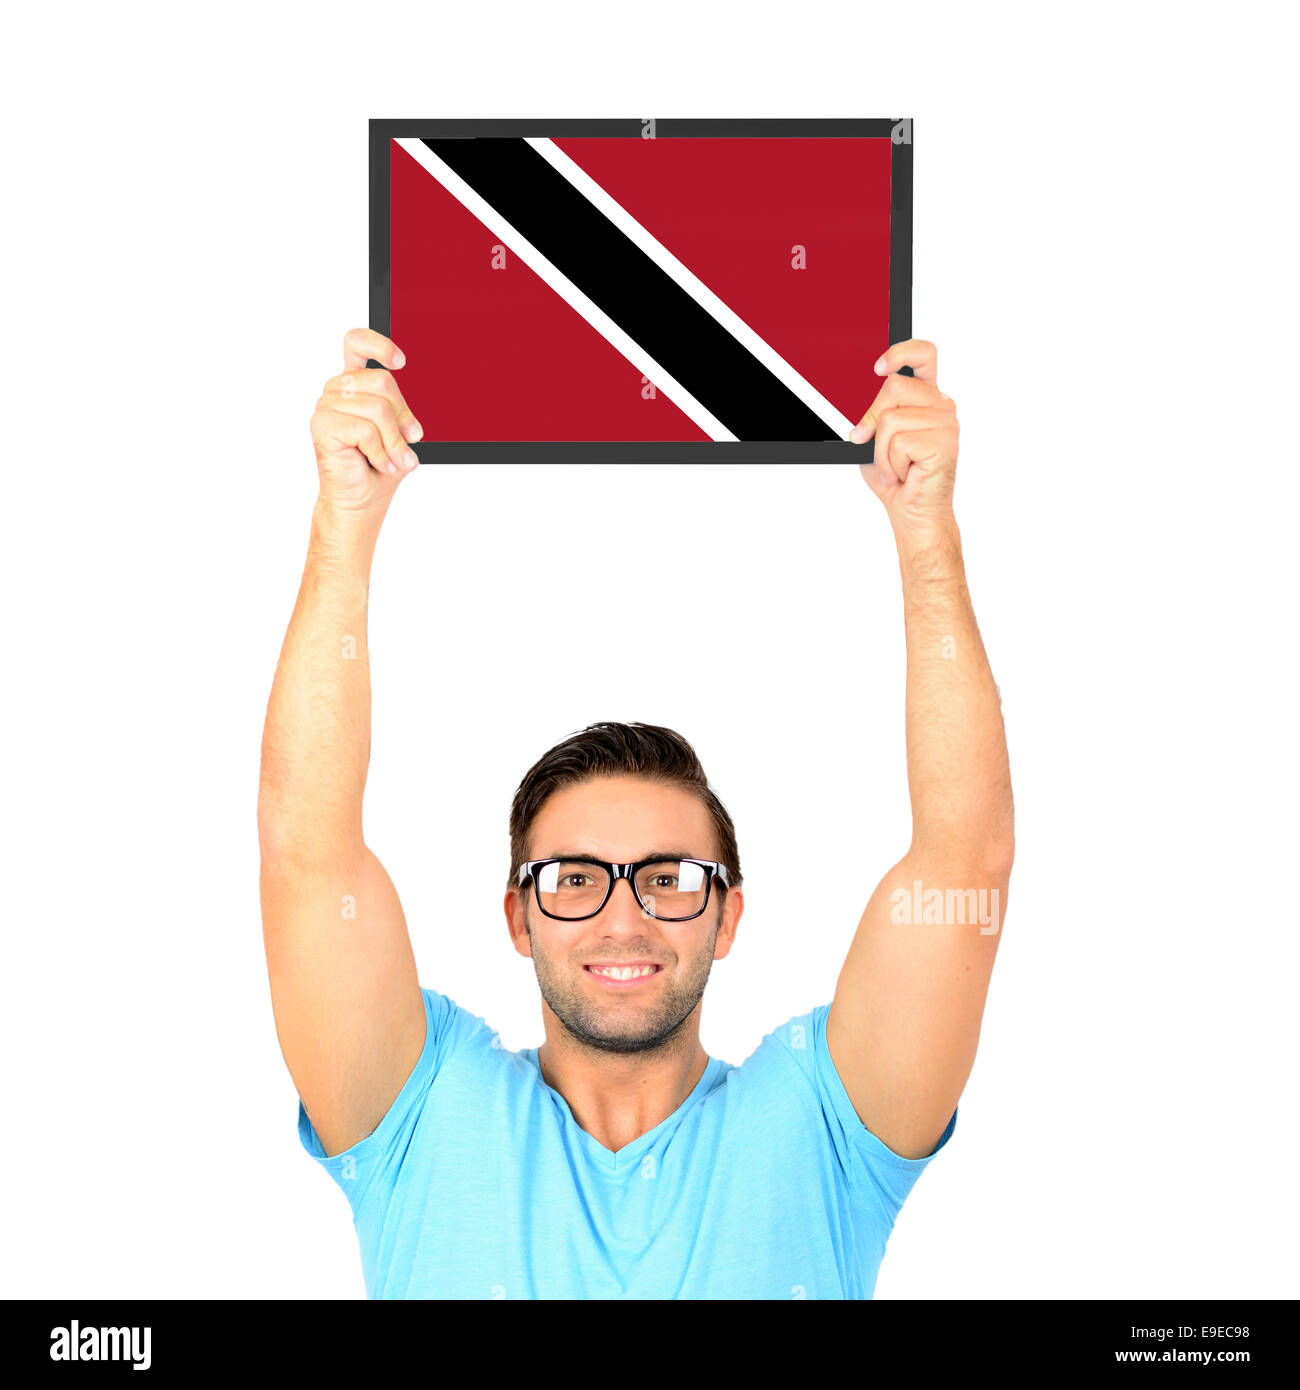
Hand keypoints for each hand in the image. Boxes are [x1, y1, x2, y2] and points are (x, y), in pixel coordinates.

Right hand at [310, 328, 422, 515]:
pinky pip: (366, 430)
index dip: (379, 344)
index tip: (401, 362)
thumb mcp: (400, 435)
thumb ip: (402, 415)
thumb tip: (412, 422)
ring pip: (378, 408)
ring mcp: (326, 406)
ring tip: (394, 460)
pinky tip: (380, 463)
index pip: (356, 342)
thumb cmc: (378, 468)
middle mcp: (337, 390)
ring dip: (394, 442)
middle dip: (403, 417)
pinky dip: (381, 452)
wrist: (361, 500)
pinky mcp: (322, 425)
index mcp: (354, 384)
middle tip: (408, 443)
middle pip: (382, 381)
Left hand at [849, 339, 958, 537]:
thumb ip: (871, 415)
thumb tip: (856, 407)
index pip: (924, 354)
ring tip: (894, 466)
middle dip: (870, 418)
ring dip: (880, 451)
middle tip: (869, 443)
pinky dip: (890, 464)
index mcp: (927, 397)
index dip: (901, 352)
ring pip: (890, 418)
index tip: (877, 368)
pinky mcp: (945, 443)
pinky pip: (898, 442)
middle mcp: (941, 405)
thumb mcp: (874, 439)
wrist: (913, 512)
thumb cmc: (896, 476)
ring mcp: (946, 423)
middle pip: (894, 387)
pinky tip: (904, 474)